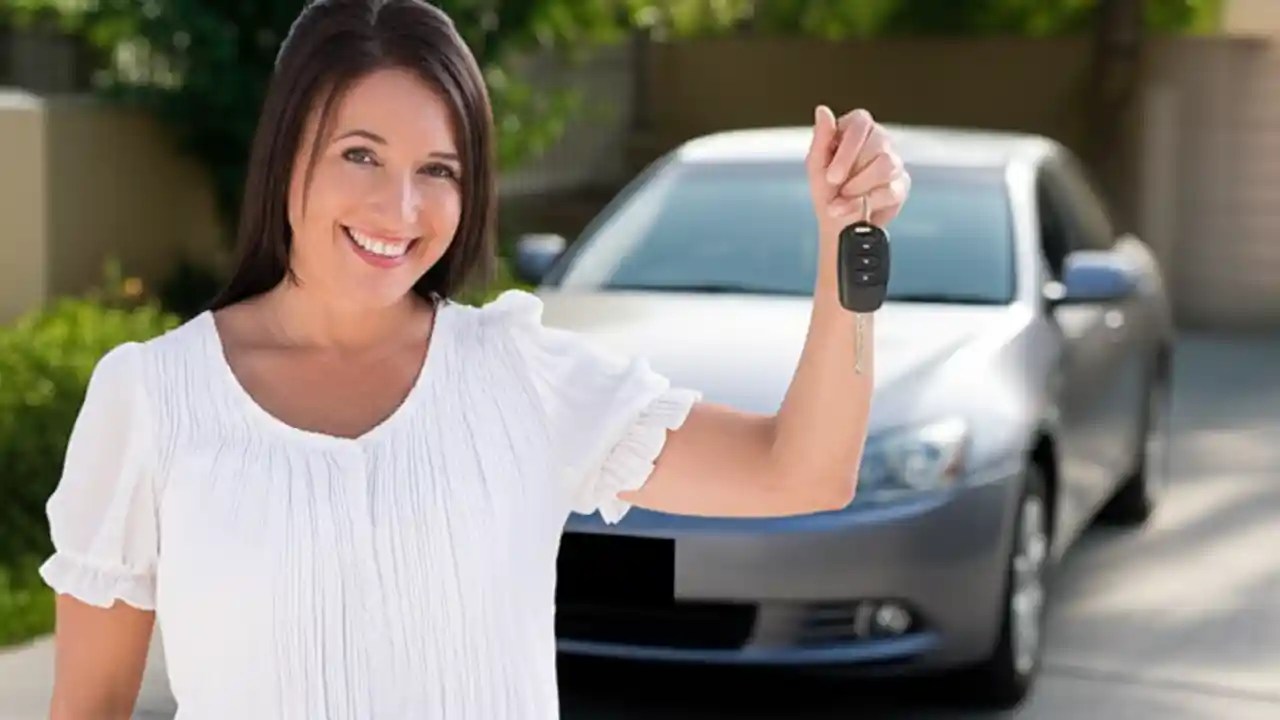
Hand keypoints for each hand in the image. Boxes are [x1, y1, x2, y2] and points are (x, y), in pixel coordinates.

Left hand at [806, 106, 909, 233]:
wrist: (839, 226)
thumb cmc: (827, 191)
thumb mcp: (817, 166)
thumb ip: (821, 139)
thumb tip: (822, 110)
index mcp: (855, 129)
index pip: (861, 122)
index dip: (848, 149)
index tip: (832, 177)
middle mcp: (878, 140)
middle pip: (879, 142)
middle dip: (853, 172)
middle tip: (837, 191)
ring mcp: (893, 162)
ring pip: (888, 164)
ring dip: (861, 187)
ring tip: (844, 201)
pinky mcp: (902, 184)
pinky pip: (893, 190)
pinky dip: (870, 203)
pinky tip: (858, 210)